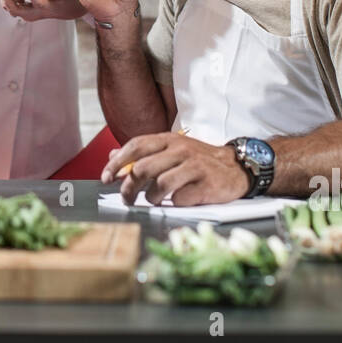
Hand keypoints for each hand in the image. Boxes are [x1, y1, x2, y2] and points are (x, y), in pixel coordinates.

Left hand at [101, 132, 249, 205]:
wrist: (236, 167)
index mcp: (169, 140)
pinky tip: (177, 200)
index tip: (105, 178)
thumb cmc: (198, 160)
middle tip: (127, 198)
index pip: (136, 146)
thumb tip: (113, 155)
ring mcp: (194, 167)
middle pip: (143, 168)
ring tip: (153, 200)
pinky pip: (180, 198)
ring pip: (159, 185)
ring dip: (151, 198)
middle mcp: (181, 150)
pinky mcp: (206, 185)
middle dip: (129, 187)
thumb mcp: (171, 149)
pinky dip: (173, 203)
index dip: (117, 163)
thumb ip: (143, 152)